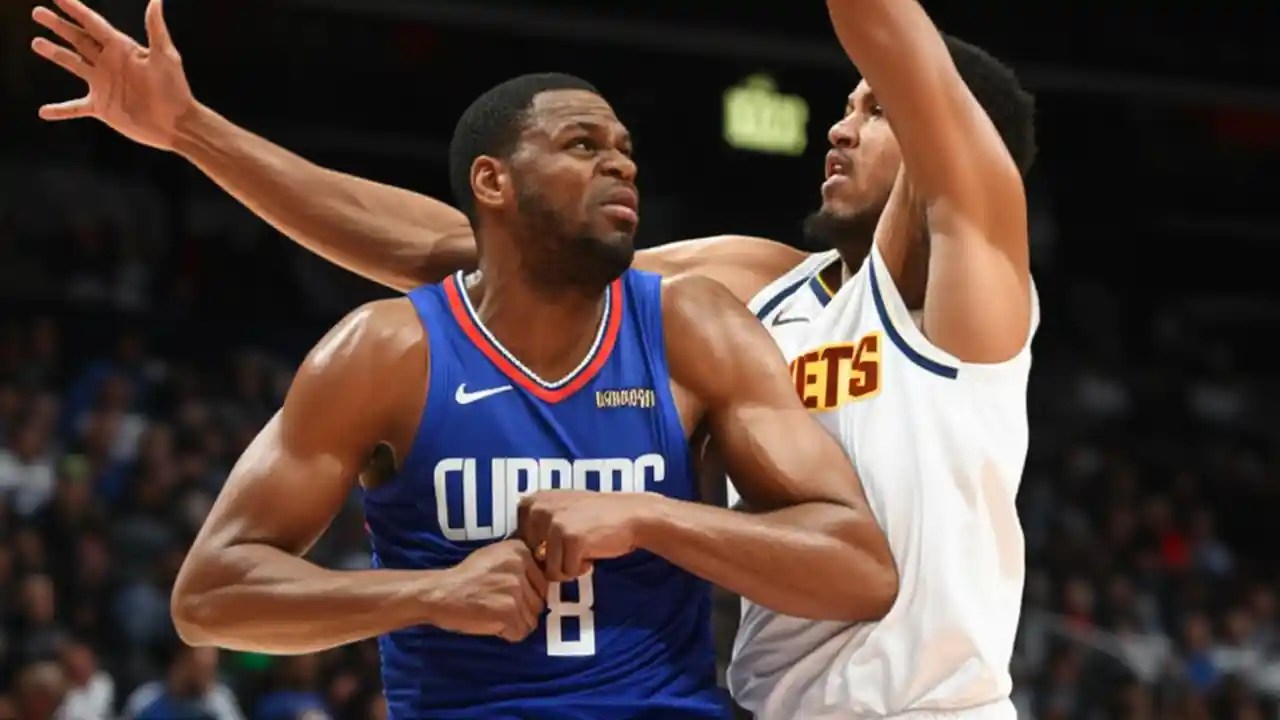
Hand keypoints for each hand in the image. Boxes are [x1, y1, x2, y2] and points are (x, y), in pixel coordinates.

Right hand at [31, 0, 194, 149]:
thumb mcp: (165, 56)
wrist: (177, 124)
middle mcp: (109, 63)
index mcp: (122, 49)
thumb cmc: (175, 89)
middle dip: (58, 26)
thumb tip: (156, 0)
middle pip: (78, 39)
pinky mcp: (102, 107)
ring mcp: (103, 85)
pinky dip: (60, 110)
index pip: (93, 24)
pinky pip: (75, 107)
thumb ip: (155, 28)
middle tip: (37, 13)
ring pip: (73, 65)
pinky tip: (44, 112)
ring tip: (36, 43)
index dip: (75, 9)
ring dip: (55, 54)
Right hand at [425, 540, 547, 642]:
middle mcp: (521, 567)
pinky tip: (491, 623)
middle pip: (540, 602)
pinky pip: (520, 633)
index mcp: (520, 550)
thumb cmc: (465, 577)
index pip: (543, 582)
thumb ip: (520, 564)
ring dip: (515, 623)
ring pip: (532, 619)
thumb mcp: (495, 556)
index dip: (527, 594)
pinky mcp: (508, 612)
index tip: (506, 594)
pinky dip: (507, 634)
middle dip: (523, 610)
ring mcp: (515, 590)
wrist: (439, 593)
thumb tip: (544, 583)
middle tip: (499, 607)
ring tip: (494, 615)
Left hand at [517, 490, 658, 581]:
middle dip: (552, 560)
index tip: (559, 540)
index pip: (519, 542)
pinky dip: (579, 569)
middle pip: (531, 558)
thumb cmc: (596, 516)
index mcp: (533, 500)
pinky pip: (564, 573)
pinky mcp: (569, 539)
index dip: (541, 549)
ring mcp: (554, 523)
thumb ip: (538, 523)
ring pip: (548, 569)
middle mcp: (539, 508)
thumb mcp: (561, 509)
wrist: (631, 515)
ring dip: (567, 567)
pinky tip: (591, 554)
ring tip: (583, 550)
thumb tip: (515, 554)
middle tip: (573, 548)